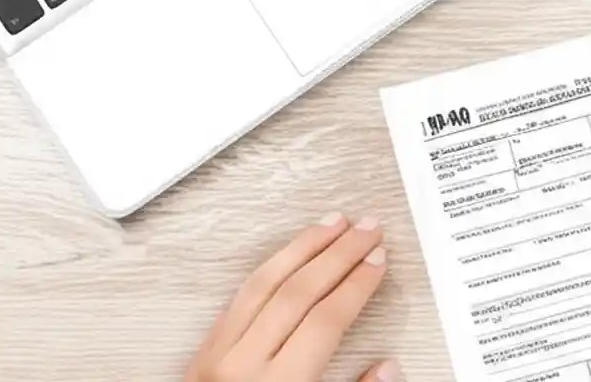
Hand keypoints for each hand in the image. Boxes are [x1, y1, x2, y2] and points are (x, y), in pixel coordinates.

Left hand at [186, 213, 401, 381]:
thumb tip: (388, 366)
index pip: (326, 320)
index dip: (356, 286)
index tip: (379, 260)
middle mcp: (244, 366)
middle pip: (298, 292)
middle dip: (338, 254)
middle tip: (369, 228)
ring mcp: (218, 356)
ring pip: (264, 284)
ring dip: (303, 248)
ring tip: (334, 224)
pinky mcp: (203, 352)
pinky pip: (240, 297)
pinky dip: (271, 268)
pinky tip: (292, 252)